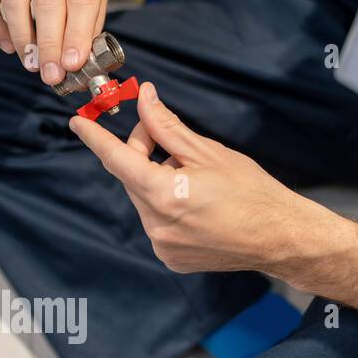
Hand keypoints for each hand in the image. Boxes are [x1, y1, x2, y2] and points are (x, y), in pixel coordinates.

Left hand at [69, 82, 337, 276]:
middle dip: (141, 154)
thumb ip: (167, 127)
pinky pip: (157, 223)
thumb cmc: (252, 192)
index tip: (77, 123)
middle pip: (132, 179)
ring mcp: (162, 246)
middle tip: (163, 136)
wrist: (279, 237)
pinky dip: (167, 207)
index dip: (95, 139)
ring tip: (194, 178)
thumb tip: (145, 99)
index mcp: (165, 195)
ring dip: (156, 181)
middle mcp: (157, 225)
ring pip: (144, 200)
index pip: (117, 160)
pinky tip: (196, 205)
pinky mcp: (170, 258)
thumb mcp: (208, 151)